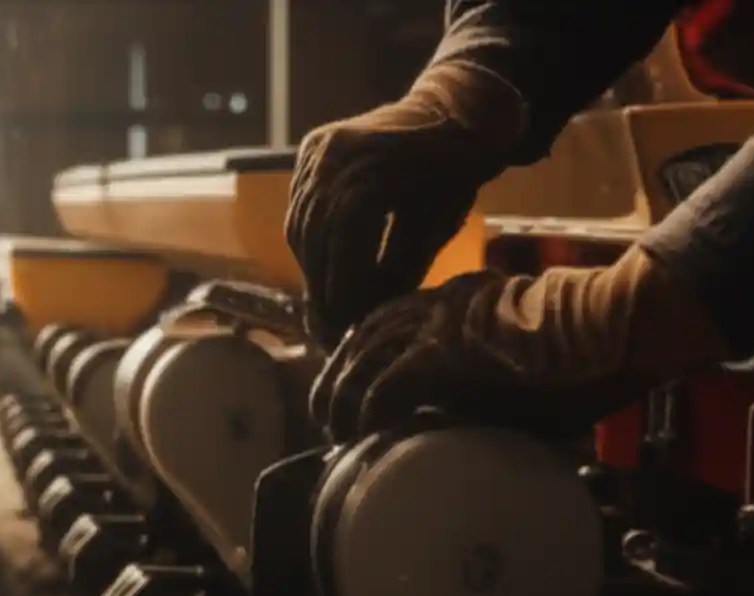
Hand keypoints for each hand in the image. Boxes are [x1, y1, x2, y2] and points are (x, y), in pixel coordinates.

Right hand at [286, 63, 525, 348]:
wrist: (452, 109)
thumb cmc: (454, 171)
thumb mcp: (436, 224)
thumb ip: (400, 267)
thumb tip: (368, 315)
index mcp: (371, 167)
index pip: (342, 240)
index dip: (341, 287)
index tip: (345, 325)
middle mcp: (335, 154)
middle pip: (313, 235)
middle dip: (321, 286)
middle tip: (329, 327)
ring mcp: (318, 148)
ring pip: (300, 224)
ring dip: (311, 268)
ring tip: (327, 305)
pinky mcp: (310, 150)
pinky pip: (299, 205)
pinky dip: (308, 241)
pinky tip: (323, 269)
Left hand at [308, 246, 731, 442]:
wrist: (613, 325)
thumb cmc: (585, 353)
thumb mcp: (524, 367)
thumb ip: (490, 383)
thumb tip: (474, 421)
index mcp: (458, 302)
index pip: (390, 321)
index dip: (364, 355)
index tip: (354, 390)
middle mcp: (439, 303)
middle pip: (363, 335)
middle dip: (338, 376)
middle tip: (328, 417)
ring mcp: (438, 322)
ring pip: (363, 355)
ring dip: (342, 395)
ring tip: (334, 431)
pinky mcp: (443, 350)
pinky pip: (388, 382)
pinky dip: (368, 408)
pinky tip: (361, 431)